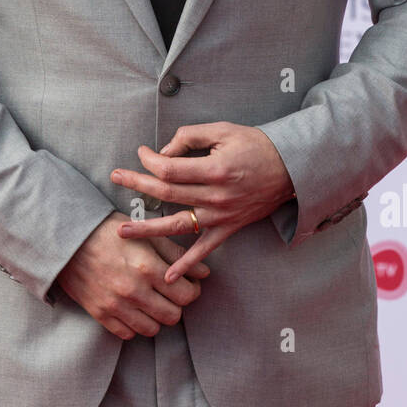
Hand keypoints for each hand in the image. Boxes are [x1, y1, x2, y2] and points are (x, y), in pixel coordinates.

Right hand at [56, 211, 210, 340]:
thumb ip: (175, 253)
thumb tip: (204, 271)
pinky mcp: (100, 314)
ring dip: (156, 317)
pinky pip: (128, 334)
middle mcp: (133, 290)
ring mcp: (115, 306)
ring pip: (152, 329)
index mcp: (146, 267)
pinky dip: (134, 325)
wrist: (66, 238)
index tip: (188, 283)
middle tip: (170, 293)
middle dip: (177, 305)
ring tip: (152, 300)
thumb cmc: (107, 231)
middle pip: (173, 316)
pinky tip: (133, 308)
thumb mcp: (144, 234)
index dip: (192, 289)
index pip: (186, 294)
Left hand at [110, 122, 293, 283]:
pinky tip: (168, 276)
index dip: (149, 160)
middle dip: (137, 184)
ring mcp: (221, 216)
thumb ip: (190, 137)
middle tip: (115, 176)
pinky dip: (187, 265)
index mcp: (214, 169)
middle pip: (167, 194)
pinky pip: (204, 249)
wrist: (291, 168)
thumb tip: (163, 151)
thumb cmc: (256, 145)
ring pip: (178, 225)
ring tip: (122, 231)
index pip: (170, 169)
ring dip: (148, 229)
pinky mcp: (228, 228)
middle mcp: (216, 196)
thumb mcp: (223, 130)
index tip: (142, 152)